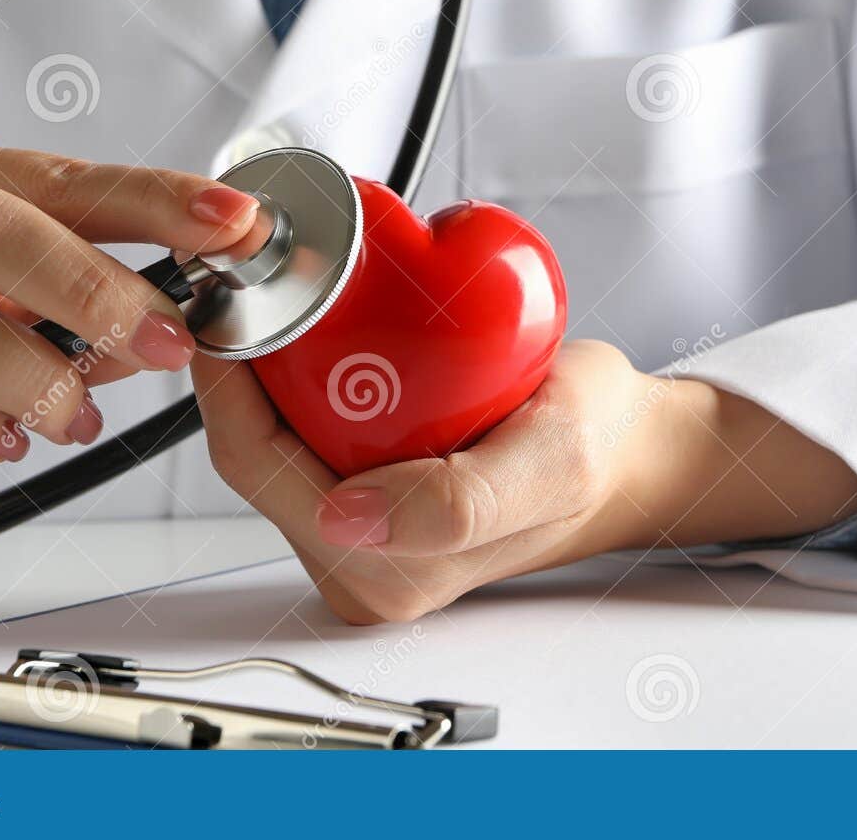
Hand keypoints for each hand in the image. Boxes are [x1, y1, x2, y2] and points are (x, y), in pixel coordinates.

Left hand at [194, 339, 856, 623]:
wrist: (625, 448)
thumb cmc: (595, 451)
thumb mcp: (548, 463)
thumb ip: (459, 503)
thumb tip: (343, 521)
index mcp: (384, 573)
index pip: (256, 466)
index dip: (231, 380)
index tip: (235, 300)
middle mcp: (357, 568)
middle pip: (252, 454)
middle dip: (248, 367)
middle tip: (264, 283)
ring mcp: (357, 542)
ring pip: (272, 441)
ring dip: (272, 371)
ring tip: (292, 300)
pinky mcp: (364, 509)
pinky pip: (302, 436)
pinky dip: (303, 381)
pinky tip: (324, 333)